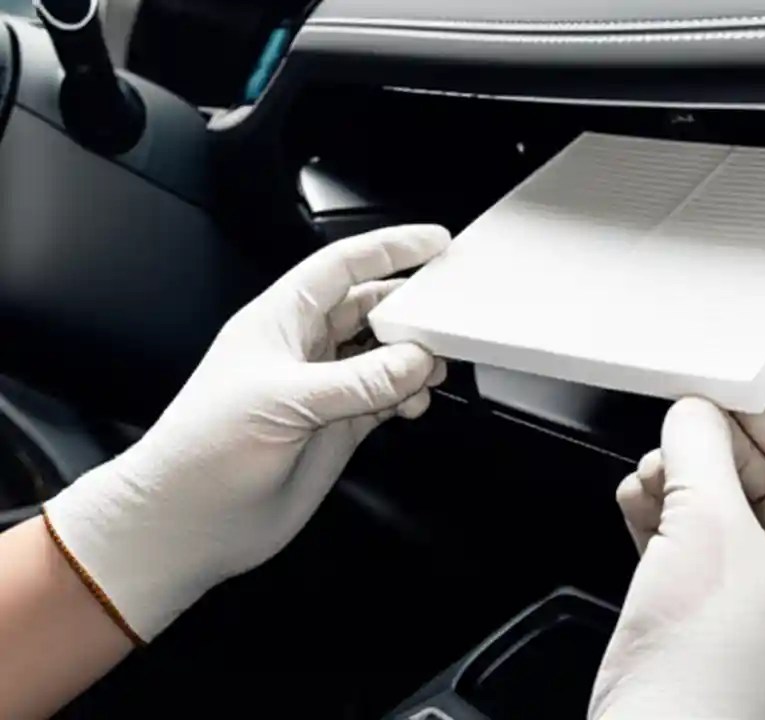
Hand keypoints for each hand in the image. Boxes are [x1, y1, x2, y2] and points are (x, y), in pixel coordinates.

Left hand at [43, 225, 450, 642]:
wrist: (186, 521)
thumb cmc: (205, 449)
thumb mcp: (285, 401)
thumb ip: (359, 380)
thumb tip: (415, 360)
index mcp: (281, 321)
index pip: (342, 267)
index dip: (388, 249)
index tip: (434, 242)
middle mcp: (304, 349)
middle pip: (370, 308)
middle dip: (411, 308)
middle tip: (450, 313)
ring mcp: (322, 389)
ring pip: (384, 356)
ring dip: (415, 359)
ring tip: (437, 368)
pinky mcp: (337, 428)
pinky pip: (386, 399)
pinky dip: (409, 398)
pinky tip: (416, 405)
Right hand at [590, 397, 764, 719]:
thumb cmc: (701, 666)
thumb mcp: (706, 527)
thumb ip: (701, 453)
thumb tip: (694, 415)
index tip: (740, 399)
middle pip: (764, 490)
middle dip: (718, 453)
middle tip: (683, 427)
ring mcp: (741, 606)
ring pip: (718, 518)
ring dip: (681, 484)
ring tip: (651, 471)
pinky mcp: (695, 619)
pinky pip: (684, 549)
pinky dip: (658, 519)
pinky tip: (634, 503)